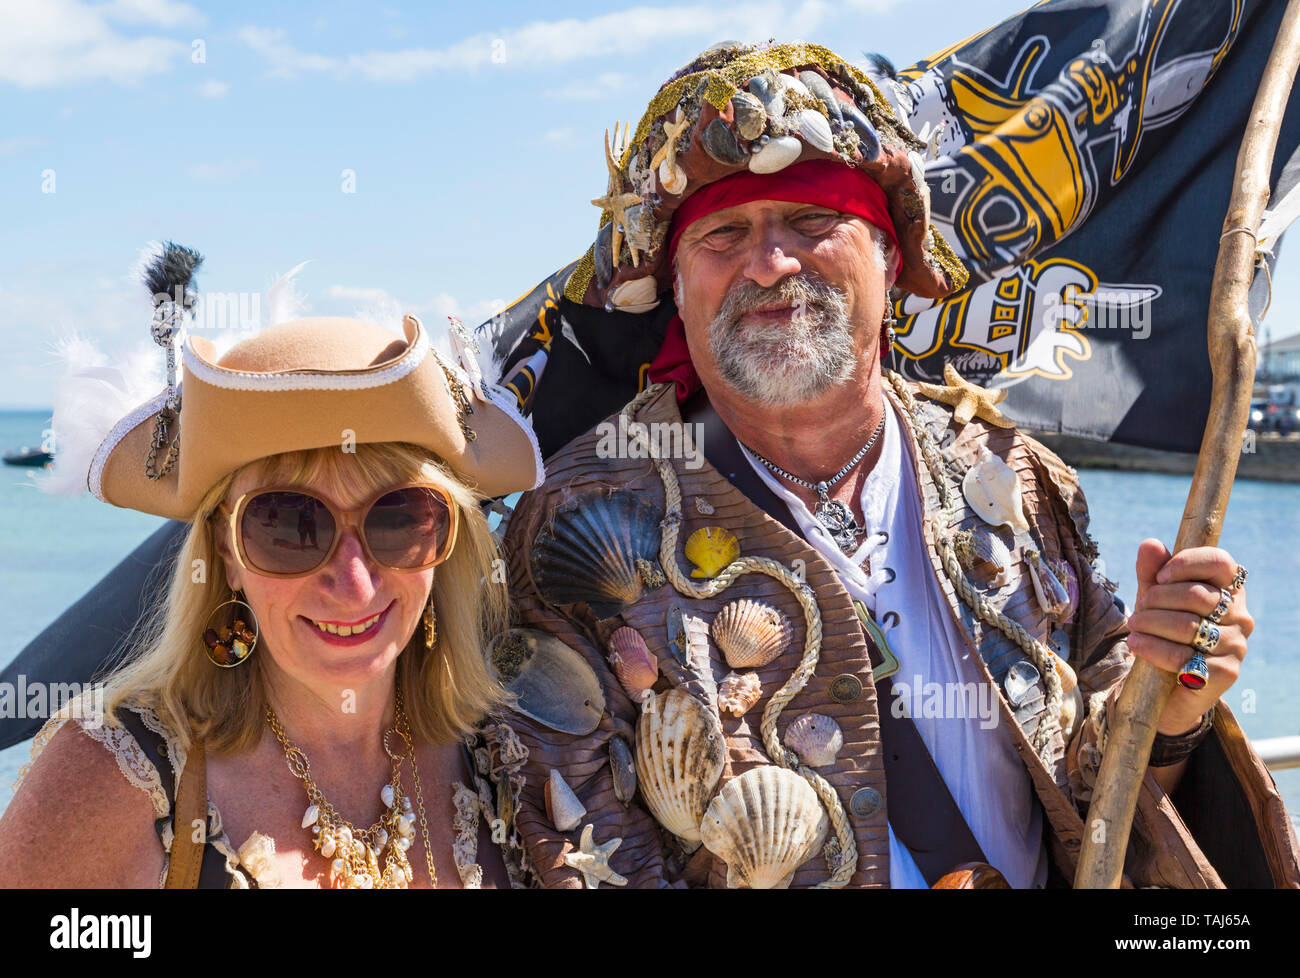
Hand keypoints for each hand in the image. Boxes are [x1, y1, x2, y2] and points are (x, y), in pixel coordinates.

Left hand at [1128, 539, 1252, 735]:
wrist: (1164, 688)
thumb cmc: (1163, 633)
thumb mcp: (1153, 598)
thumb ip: (1152, 572)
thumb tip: (1151, 544)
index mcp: (1229, 591)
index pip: (1220, 562)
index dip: (1186, 563)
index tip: (1159, 577)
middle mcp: (1241, 617)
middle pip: (1197, 595)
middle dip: (1156, 600)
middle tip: (1137, 612)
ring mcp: (1236, 646)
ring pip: (1188, 625)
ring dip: (1150, 624)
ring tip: (1133, 627)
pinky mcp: (1225, 673)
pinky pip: (1184, 655)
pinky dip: (1153, 648)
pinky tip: (1137, 645)